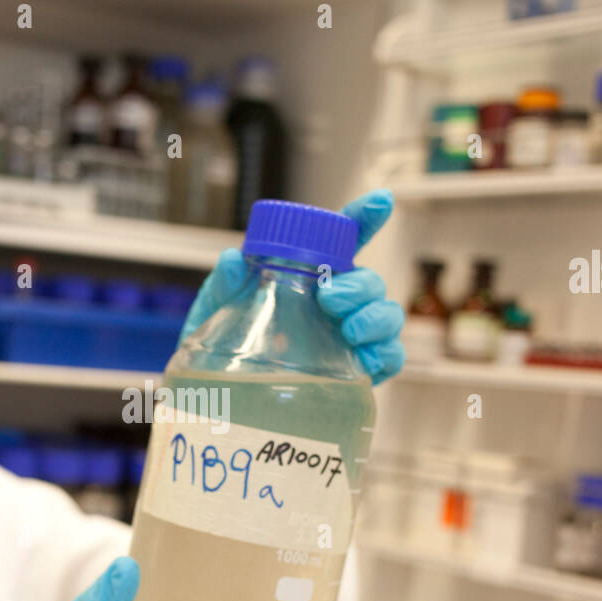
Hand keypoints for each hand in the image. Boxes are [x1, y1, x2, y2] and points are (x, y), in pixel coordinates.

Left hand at [179, 189, 404, 385]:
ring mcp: (349, 338)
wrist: (218, 399)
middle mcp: (335, 304)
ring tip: (350, 330)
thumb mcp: (213, 312)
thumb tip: (232, 260)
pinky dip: (386, 355)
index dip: (363, 219)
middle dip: (358, 285)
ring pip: (385, 316)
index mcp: (307, 278)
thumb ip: (223, 286)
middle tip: (328, 296)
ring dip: (376, 317)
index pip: (339, 242)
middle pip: (368, 282)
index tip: (381, 201)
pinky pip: (388, 359)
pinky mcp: (355, 374)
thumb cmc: (220, 347)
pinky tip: (368, 360)